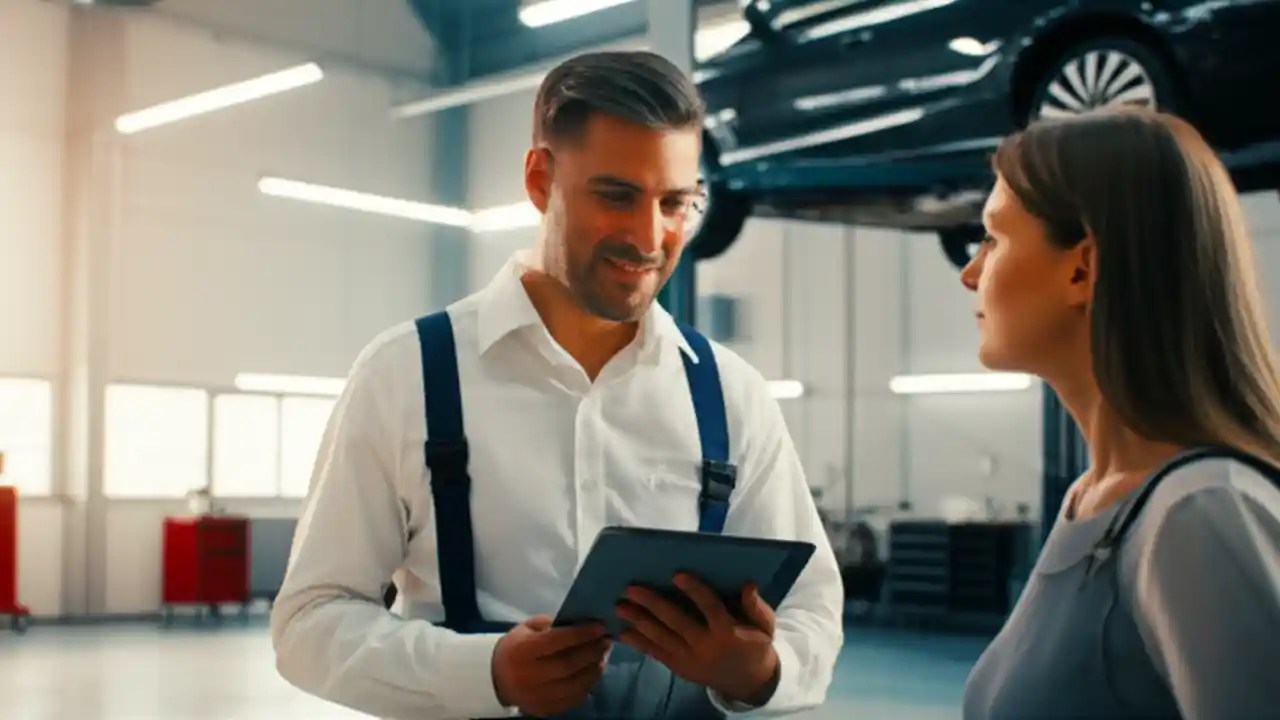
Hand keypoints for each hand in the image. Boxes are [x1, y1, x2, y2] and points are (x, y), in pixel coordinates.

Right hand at [491, 615, 611, 716]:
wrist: (496, 678)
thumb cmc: (517, 647)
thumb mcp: (529, 628)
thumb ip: (554, 625)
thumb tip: (584, 624)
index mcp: (522, 651)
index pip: (557, 641)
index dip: (581, 633)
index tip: (600, 626)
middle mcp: (528, 676)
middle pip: (568, 665)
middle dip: (592, 651)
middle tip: (605, 641)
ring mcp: (535, 696)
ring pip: (574, 685)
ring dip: (594, 669)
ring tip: (602, 656)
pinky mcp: (543, 710)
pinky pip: (572, 699)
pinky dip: (587, 685)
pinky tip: (593, 672)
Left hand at [617, 575, 780, 706]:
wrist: (748, 682)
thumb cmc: (755, 644)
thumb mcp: (765, 627)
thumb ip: (756, 606)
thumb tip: (747, 584)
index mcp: (728, 633)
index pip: (709, 608)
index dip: (694, 591)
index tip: (677, 574)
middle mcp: (706, 647)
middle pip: (677, 622)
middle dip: (653, 604)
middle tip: (632, 588)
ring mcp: (690, 660)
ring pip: (661, 639)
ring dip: (639, 622)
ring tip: (620, 607)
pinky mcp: (679, 668)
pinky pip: (656, 654)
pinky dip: (638, 643)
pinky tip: (623, 632)